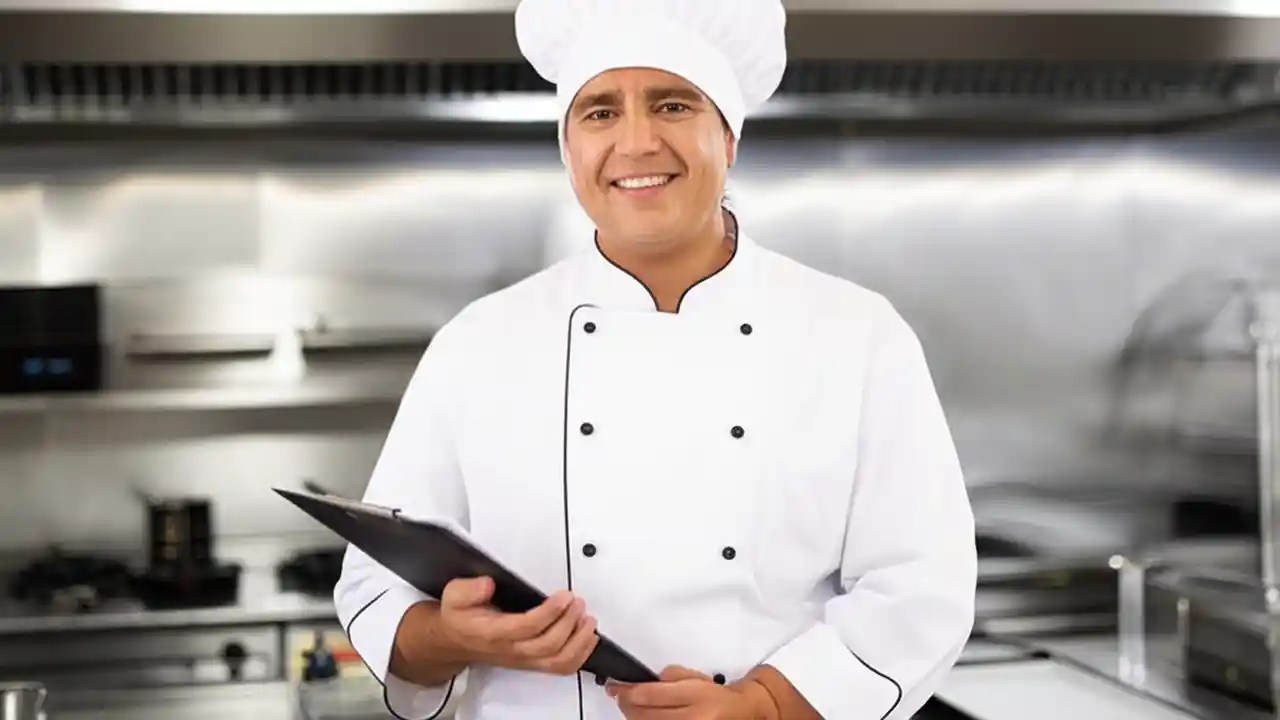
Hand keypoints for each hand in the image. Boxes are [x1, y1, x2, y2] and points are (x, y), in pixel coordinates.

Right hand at [436, 576, 599, 675]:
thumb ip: (468, 589)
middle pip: (548, 644)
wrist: (457, 639)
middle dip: (568, 622)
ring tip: (587, 619)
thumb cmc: (461, 618)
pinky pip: (561, 667)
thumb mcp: (455, 595)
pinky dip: (581, 654)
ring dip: (579, 641)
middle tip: (577, 602)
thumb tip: (486, 585)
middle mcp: (512, 649)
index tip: (563, 596)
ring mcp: (524, 659)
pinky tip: (588, 637)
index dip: (549, 612)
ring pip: (558, 660)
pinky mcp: (533, 661)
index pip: (527, 627)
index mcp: (494, 633)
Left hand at [607, 665, 773, 719]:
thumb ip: (669, 676)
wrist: (736, 712)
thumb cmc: (713, 695)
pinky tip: (642, 717)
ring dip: (632, 716)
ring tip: (631, 706)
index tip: (616, 686)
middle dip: (625, 703)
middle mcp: (691, 718)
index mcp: (693, 695)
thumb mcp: (693, 676)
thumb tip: (641, 683)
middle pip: (643, 714)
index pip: (649, 695)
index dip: (626, 690)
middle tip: (619, 695)